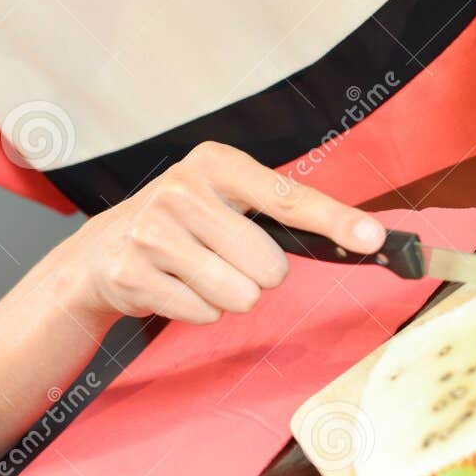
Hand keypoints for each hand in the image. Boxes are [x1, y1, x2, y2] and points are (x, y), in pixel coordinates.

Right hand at [70, 140, 385, 324]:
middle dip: (257, 274)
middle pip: (269, 265)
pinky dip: (198, 310)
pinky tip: (173, 286)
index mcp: (214, 163)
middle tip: (224, 258)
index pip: (288, 197)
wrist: (103, 249)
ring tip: (196, 272)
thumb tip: (361, 235)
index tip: (372, 236)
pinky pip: (203, 313)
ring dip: (228, 296)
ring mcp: (153, 231)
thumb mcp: (226, 198)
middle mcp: (181, 190)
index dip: (334, 220)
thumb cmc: (184, 223)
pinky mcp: (133, 273)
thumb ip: (285, 211)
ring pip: (239, 295)